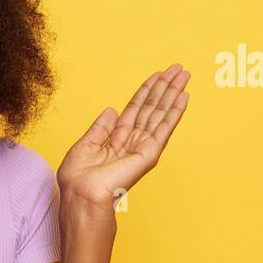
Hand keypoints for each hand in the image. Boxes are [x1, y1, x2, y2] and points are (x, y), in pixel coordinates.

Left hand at [56, 63, 190, 207]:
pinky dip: (175, 111)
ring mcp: (143, 146)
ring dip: (173, 93)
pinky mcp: (150, 153)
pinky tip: (183, 96)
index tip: (158, 75)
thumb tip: (111, 110)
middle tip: (179, 68)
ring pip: (161, 113)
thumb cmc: (78, 177)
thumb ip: (100, 127)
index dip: (146, 91)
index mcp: (116, 139)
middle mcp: (132, 141)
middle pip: (152, 108)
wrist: (81, 193)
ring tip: (184, 75)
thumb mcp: (85, 145)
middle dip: (165, 87)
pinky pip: (165, 128)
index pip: (136, 109)